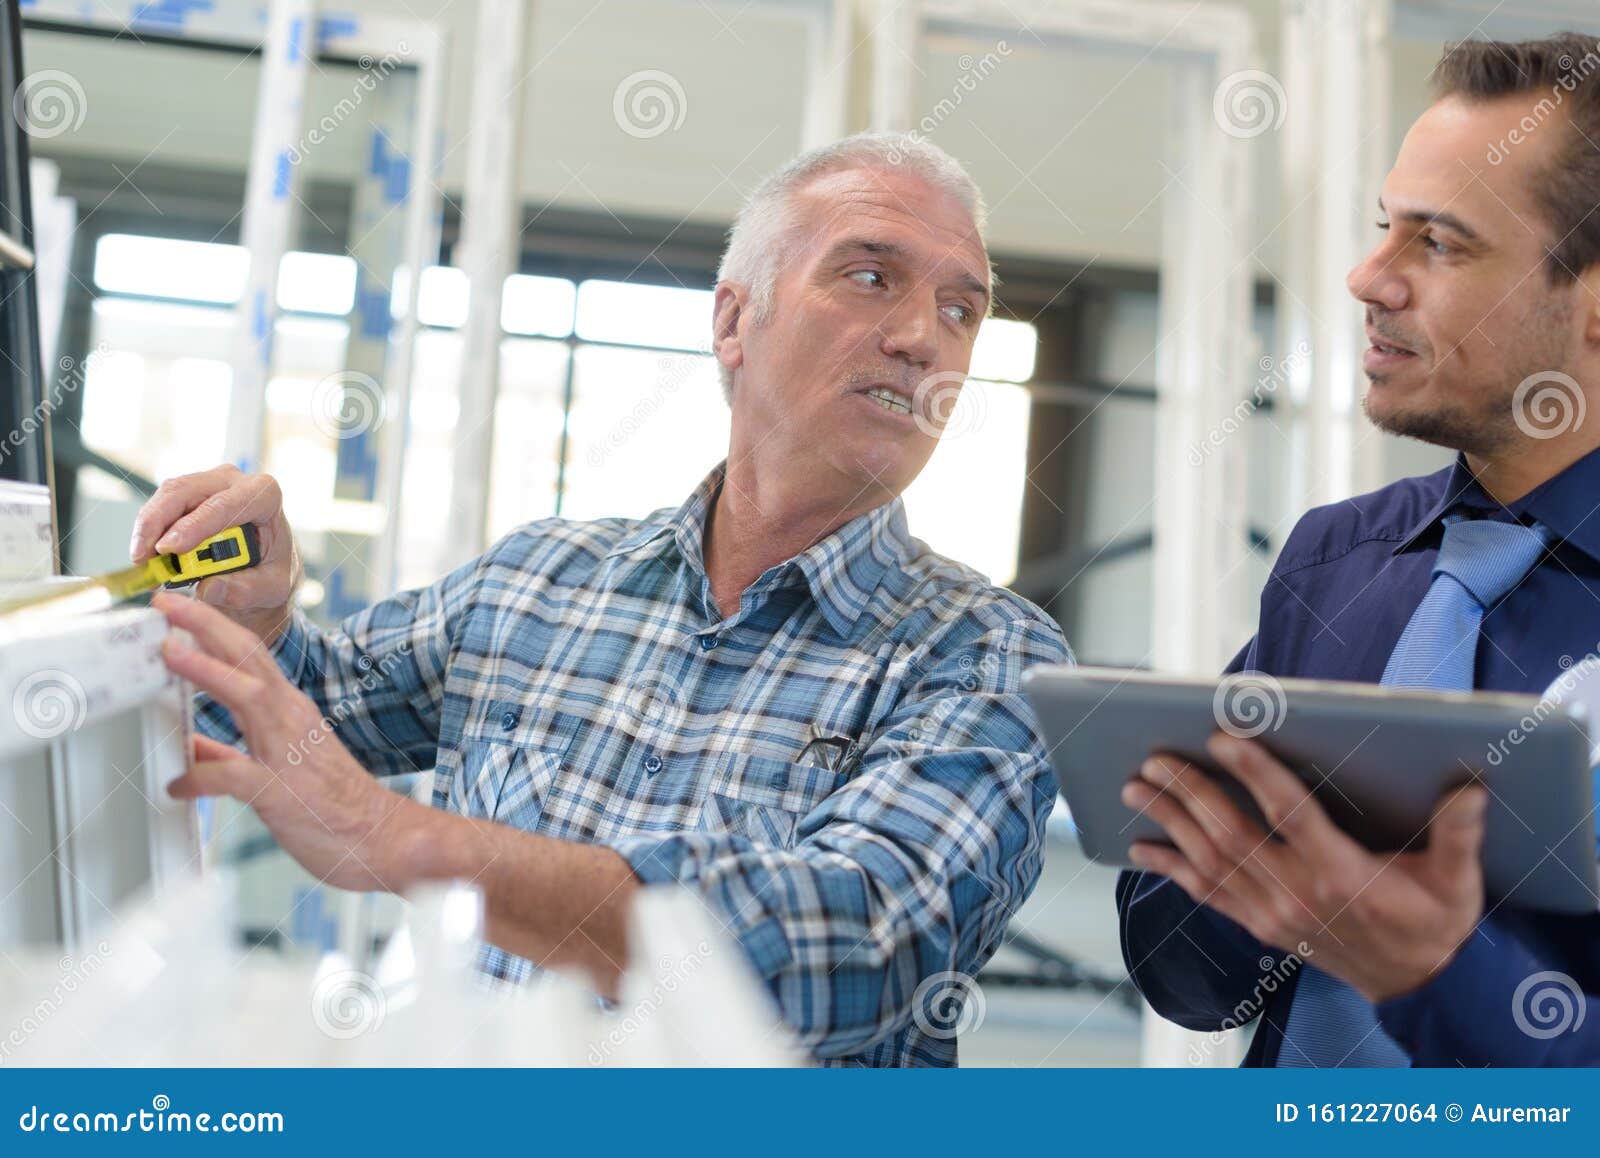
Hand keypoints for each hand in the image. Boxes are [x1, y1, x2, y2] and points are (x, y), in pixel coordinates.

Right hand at [130, 464, 300, 643]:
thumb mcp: (272, 587)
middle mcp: (234, 481)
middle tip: (142, 558)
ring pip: (166, 496)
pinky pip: (159, 507)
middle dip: (158, 523)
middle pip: (186, 491)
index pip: (226, 504)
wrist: (265, 563)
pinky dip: (147, 533)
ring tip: (142, 563)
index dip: (195, 524)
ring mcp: (207, 484)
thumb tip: (209, 588)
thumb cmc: (273, 568)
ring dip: (148, 529)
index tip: (171, 548)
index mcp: (265, 496)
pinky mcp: (186, 494)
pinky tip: (145, 557)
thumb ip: (245, 590)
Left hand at [154, 591, 435, 892]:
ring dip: (205, 669)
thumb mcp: (278, 768)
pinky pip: (232, 776)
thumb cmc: (335, 806)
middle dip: (204, 625)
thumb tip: (189, 745)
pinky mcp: (282, 791)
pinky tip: (178, 784)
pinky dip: (200, 777)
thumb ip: (228, 755)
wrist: (382, 838)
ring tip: (169, 650)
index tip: (177, 609)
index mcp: (290, 711)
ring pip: (245, 695)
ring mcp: (289, 752)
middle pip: (247, 656)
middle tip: (165, 602)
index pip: (248, 654)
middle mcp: (291, 719)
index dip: (211, 628)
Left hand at [1121, 732, 1488, 1002]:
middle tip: (1153, 758)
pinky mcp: (1260, 926)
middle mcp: (1298, 893)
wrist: (1419, 987)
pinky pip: (1206, 896)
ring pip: (1209, 862)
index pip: (1291, 814)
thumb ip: (1459, 834)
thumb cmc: (1434, 924)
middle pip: (1231, 835)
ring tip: (1135, 788)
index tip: (1225, 738)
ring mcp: (1273, 913)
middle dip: (1188, 794)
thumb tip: (1469, 786)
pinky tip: (1142, 849)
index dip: (1256, 774)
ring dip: (1169, 823)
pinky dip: (1172, 870)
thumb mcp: (1458, 882)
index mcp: (1342, 873)